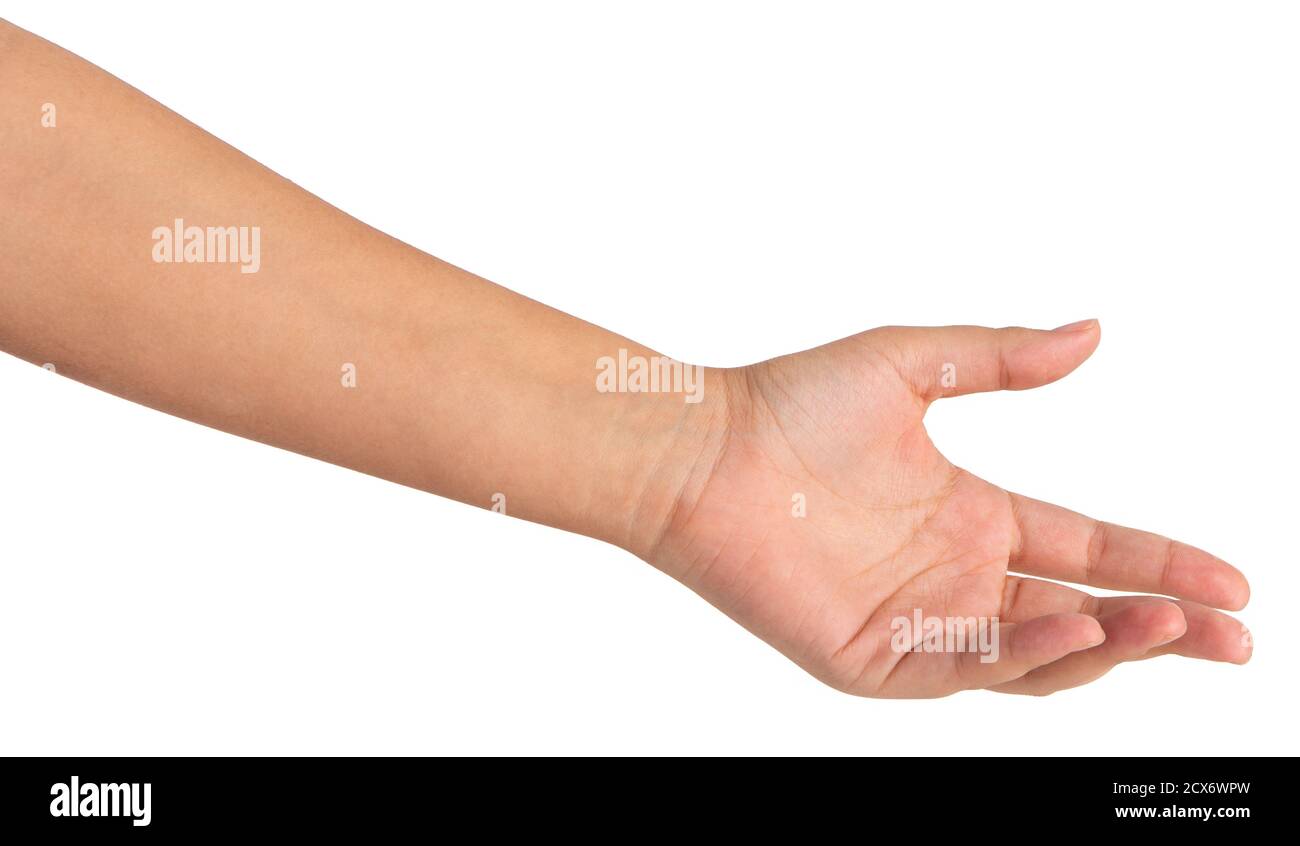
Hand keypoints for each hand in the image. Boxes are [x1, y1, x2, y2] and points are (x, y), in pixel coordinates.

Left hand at [647, 320, 1250, 696]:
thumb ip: (1003, 357)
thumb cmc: (789, 405)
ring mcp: (918, 620)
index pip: (1088, 548)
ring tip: (1170, 625)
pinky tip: (1071, 627)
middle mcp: (955, 574)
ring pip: (1035, 654)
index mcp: (972, 515)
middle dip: (1161, 627)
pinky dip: (1025, 656)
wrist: (703, 449)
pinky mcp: (874, 656)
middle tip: (1236, 636)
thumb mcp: (913, 365)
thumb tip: (1095, 330)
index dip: (1159, 563)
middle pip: (1080, 614)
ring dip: (1108, 646)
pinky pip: (964, 671)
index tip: (1232, 577)